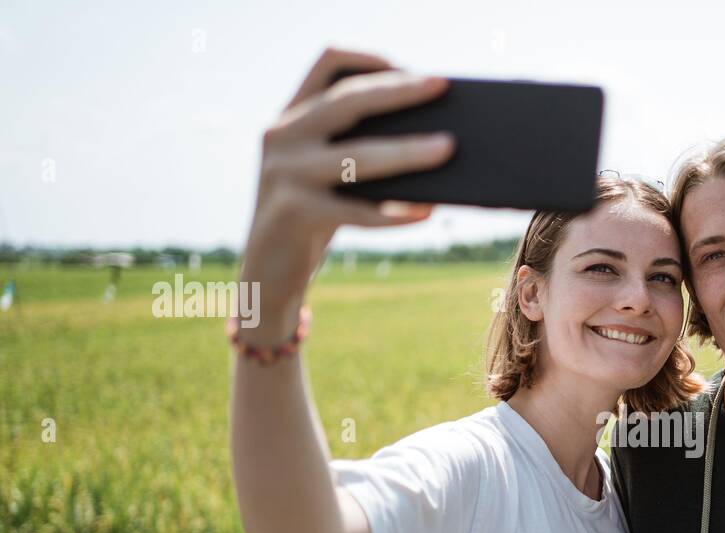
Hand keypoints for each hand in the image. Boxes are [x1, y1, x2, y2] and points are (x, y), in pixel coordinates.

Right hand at [240, 47, 456, 325]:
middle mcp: (281, 136)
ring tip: (447, 148)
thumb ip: (356, 149)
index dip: (370, 58)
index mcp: (291, 117)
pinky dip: (394, 212)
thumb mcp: (326, 175)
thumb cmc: (312, 218)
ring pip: (356, 155)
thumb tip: (435, 141)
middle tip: (441, 87)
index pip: (327, 63)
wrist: (265, 272)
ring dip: (407, 151)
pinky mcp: (292, 212)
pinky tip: (425, 213)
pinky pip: (355, 211)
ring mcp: (284, 173)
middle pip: (347, 99)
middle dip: (398, 90)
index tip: (410, 68)